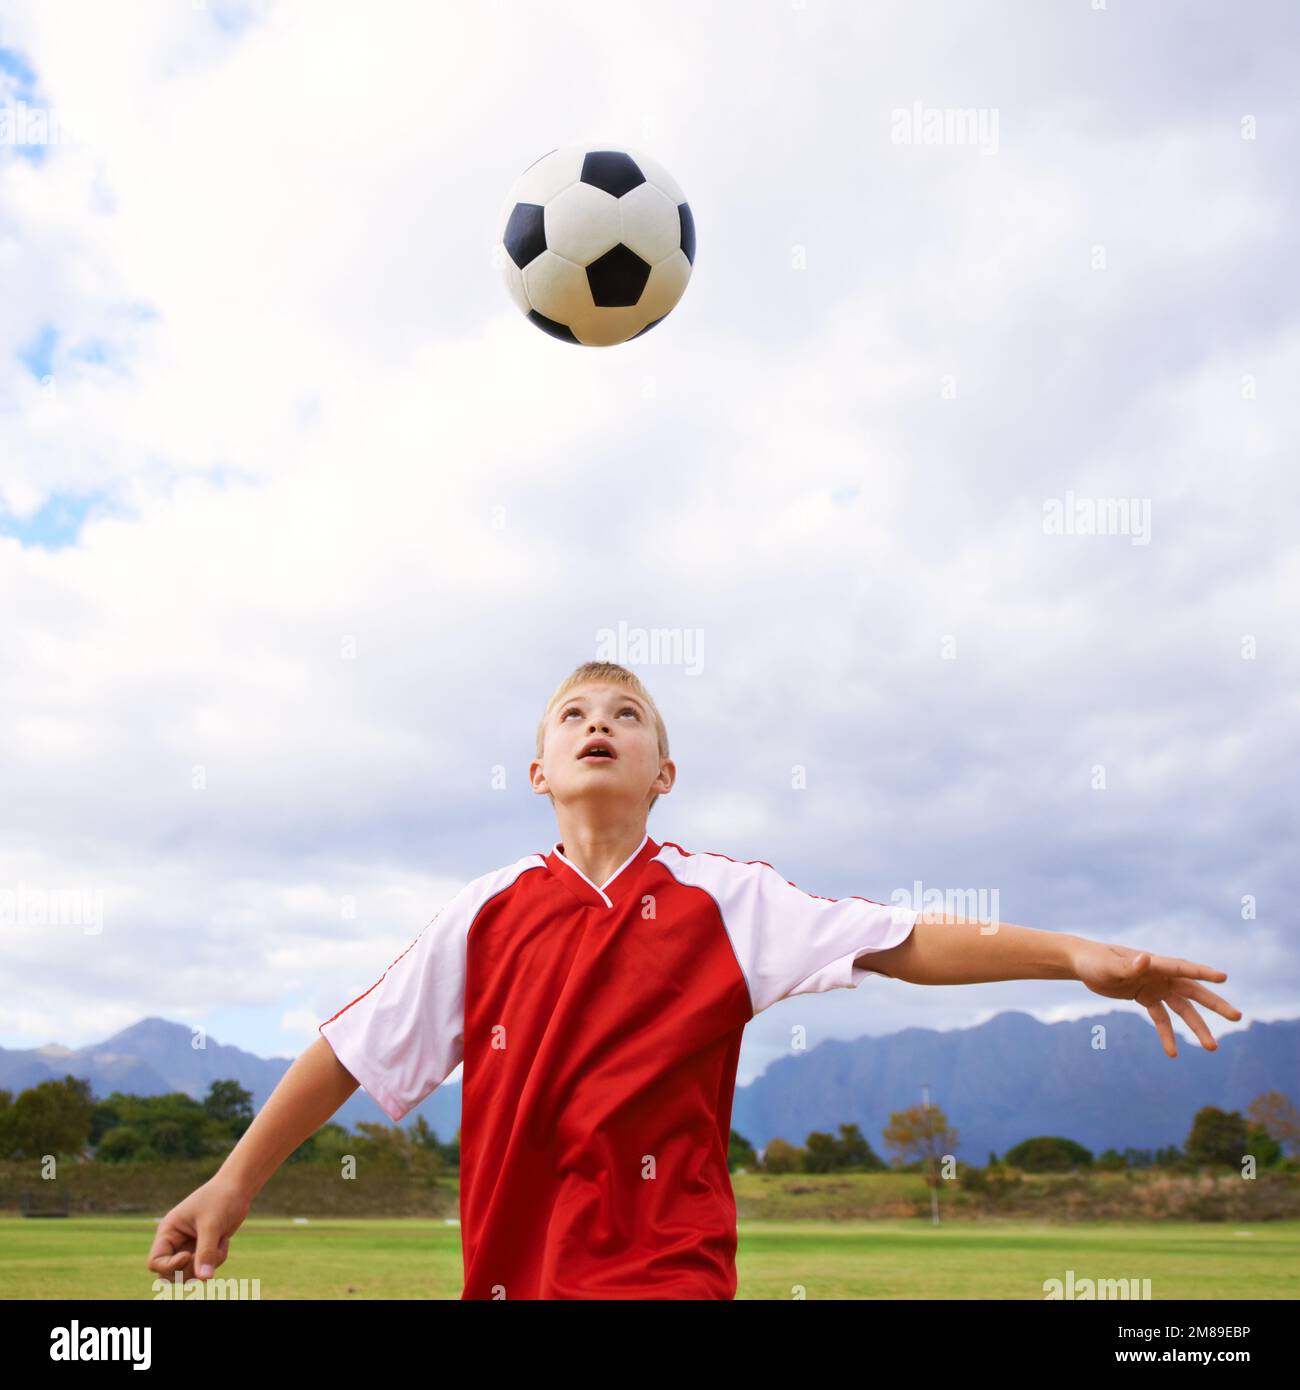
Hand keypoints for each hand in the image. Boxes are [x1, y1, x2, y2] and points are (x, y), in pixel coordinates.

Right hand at [146, 1175, 250, 1282]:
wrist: (238, 1188)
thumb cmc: (221, 1199)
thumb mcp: (212, 1225)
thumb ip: (206, 1252)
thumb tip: (205, 1279)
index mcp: (168, 1231)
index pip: (155, 1262)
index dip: (169, 1266)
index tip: (187, 1255)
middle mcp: (175, 1241)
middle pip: (169, 1274)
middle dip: (190, 1270)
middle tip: (208, 1254)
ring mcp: (189, 1246)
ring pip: (189, 1274)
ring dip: (207, 1264)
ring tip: (220, 1243)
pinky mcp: (203, 1249)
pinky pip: (205, 1267)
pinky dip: (217, 1259)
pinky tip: (225, 1240)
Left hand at [1071, 940, 1241, 1056]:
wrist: (1083, 964)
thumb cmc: (1094, 960)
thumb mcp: (1108, 965)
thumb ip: (1128, 965)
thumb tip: (1146, 959)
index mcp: (1153, 963)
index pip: (1182, 968)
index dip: (1202, 972)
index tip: (1224, 977)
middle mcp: (1159, 975)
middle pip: (1193, 991)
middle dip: (1215, 1004)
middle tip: (1237, 1017)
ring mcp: (1155, 987)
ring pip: (1182, 1009)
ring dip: (1197, 1027)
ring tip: (1212, 1048)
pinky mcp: (1146, 998)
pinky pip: (1162, 1018)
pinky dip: (1167, 1034)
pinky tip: (1172, 1053)